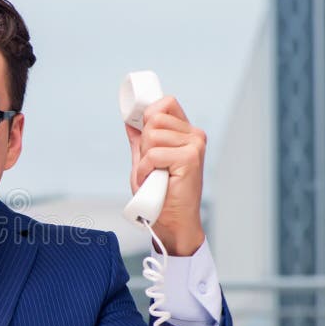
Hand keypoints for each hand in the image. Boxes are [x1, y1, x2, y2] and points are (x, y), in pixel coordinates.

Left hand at [125, 96, 205, 255]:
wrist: (173, 222)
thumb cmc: (161, 195)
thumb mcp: (145, 162)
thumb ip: (140, 141)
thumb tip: (129, 121)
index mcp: (186, 133)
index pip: (166, 103)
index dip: (148, 115)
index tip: (142, 134)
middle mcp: (194, 135)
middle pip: (153, 118)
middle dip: (143, 143)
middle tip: (151, 165)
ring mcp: (194, 145)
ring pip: (151, 136)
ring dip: (144, 160)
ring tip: (153, 175)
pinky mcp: (190, 157)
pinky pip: (153, 154)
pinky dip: (145, 170)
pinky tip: (153, 180)